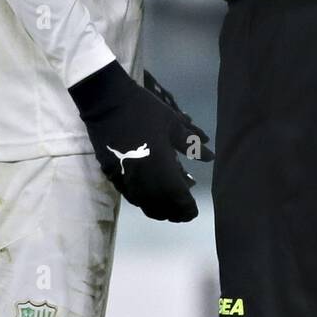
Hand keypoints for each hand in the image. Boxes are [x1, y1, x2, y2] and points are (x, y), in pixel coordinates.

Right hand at [69, 61, 208, 221]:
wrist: (106, 103)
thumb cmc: (143, 111)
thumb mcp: (172, 124)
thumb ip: (191, 144)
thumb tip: (210, 157)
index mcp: (162, 169)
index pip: (179, 200)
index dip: (189, 209)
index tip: (194, 209)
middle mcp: (144, 182)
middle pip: (163, 209)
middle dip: (176, 212)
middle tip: (185, 209)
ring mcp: (126, 181)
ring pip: (146, 206)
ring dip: (161, 208)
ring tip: (170, 201)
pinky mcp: (113, 177)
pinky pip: (132, 197)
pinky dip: (145, 201)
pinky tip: (151, 191)